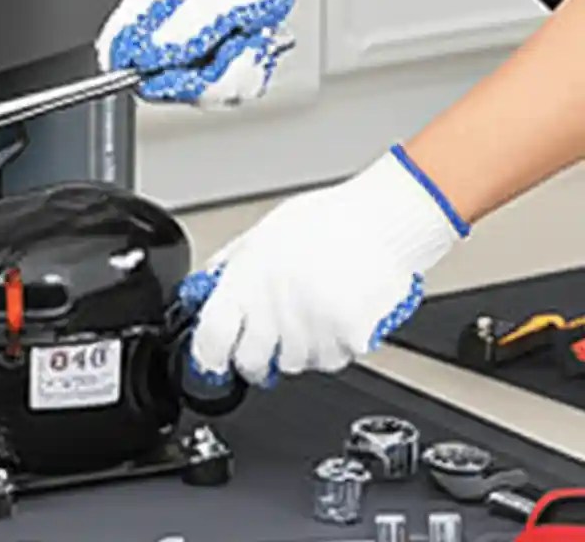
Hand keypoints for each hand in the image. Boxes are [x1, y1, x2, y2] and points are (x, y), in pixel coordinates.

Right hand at [95, 0, 319, 105]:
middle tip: (230, 52)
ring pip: (195, 90)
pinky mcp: (212, 59)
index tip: (166, 74)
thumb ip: (184, 28)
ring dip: (230, 75)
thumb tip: (149, 55)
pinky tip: (254, 48)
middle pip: (157, 79)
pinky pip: (222, 89)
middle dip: (202, 78)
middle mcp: (164, 25)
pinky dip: (245, 75)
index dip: (130, 68)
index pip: (116, 45)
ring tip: (248, 44)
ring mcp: (189, 44)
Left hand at [179, 145, 470, 385]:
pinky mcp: (344, 339)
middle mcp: (273, 307)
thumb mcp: (260, 237)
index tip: (214, 359)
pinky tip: (336, 317)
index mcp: (246, 280)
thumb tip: (205, 290)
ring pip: (293, 365)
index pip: (211, 337)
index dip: (208, 356)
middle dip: (256, 357)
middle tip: (269, 339)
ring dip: (299, 349)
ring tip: (312, 313)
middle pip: (251, 363)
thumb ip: (231, 269)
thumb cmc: (325, 222)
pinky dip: (334, 348)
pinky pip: (331, 361)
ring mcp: (309, 326)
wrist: (381, 221)